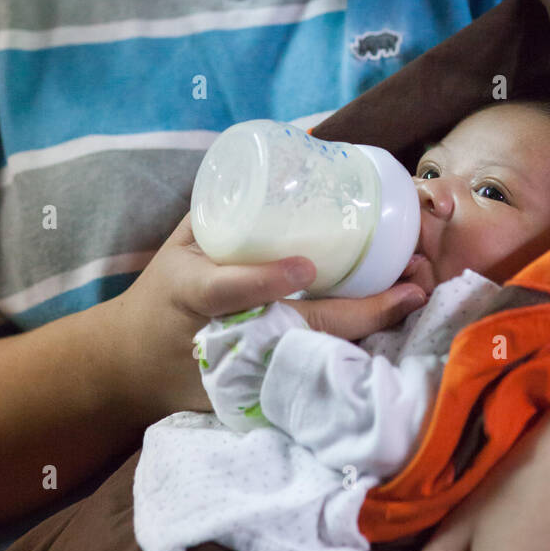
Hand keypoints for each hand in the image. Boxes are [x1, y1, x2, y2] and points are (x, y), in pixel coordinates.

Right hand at [99, 211, 427, 422]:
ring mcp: (245, 372)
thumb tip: (291, 158)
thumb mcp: (180, 245)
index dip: (266, 280)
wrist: (134, 365)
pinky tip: (393, 323)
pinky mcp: (261, 392)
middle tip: (412, 283)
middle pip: (297, 330)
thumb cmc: (163, 292)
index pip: (228, 290)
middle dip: (361, 311)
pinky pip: (315, 369)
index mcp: (192, 294)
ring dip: (372, 327)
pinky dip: (357, 347)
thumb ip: (226, 208)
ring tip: (415, 295)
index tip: (305, 266)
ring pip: (317, 353)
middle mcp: (223, 338)